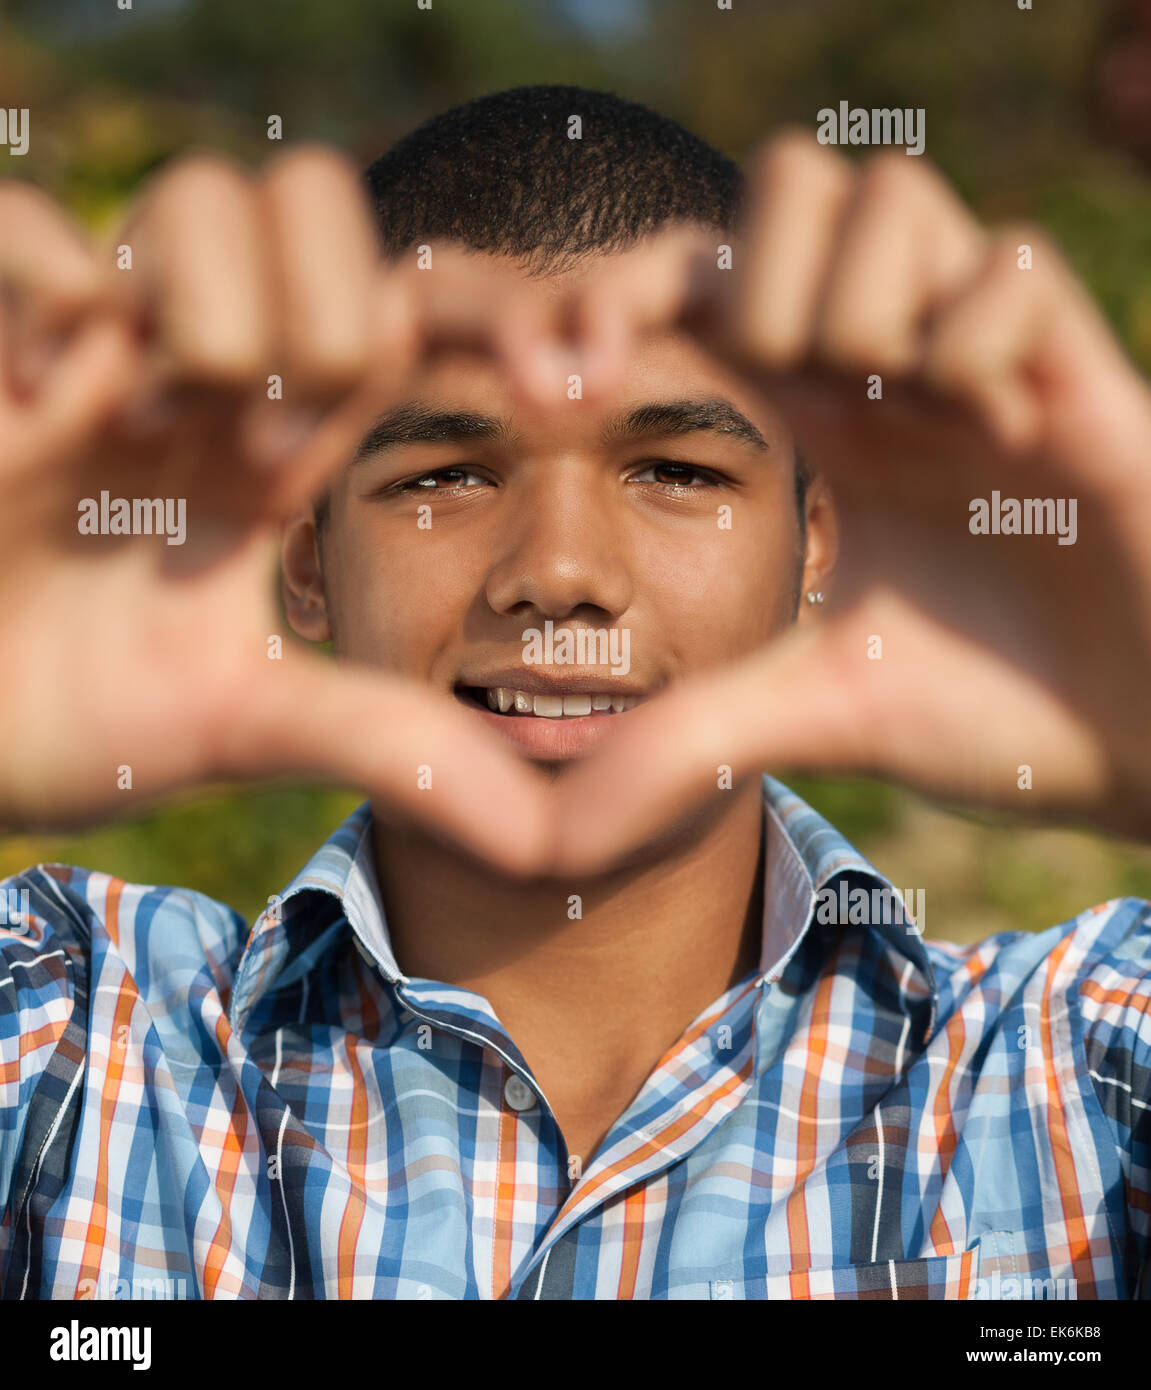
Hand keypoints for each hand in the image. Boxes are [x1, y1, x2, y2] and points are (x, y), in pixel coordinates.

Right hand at [0, 151, 566, 873]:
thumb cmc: (79, 723)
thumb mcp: (249, 728)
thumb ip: (389, 746)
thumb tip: (545, 839)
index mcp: (279, 448)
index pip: (413, 315)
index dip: (501, 322)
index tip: (565, 391)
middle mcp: (197, 375)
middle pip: (321, 210)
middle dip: (334, 320)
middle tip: (280, 460)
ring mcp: (89, 345)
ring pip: (204, 200)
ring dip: (216, 319)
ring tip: (157, 433)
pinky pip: (26, 231)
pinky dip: (55, 300)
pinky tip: (52, 404)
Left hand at [551, 132, 1150, 872]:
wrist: (1142, 739)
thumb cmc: (998, 708)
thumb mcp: (817, 712)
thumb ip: (690, 738)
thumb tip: (554, 833)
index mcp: (821, 422)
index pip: (702, 281)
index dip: (619, 295)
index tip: (568, 382)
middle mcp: (894, 369)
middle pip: (786, 180)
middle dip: (748, 276)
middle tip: (779, 391)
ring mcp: (986, 358)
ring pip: (886, 196)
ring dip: (857, 304)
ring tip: (904, 418)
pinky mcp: (1079, 369)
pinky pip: (1006, 266)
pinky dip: (975, 344)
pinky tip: (1004, 438)